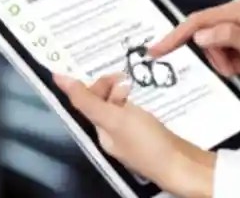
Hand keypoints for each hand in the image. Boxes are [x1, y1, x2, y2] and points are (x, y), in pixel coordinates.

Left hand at [54, 73, 216, 197]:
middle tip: (126, 77)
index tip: (115, 74)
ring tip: (135, 86)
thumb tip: (57, 78)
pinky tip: (147, 98)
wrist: (182, 165)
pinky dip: (136, 102)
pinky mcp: (147, 136)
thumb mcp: (113, 118)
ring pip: (119, 108)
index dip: (96, 85)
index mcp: (101, 132)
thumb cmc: (147, 142)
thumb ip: (86, 100)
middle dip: (109, 87)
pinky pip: (134, 114)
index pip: (88, 102)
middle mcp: (112, 135)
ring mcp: (131, 137)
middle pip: (102, 104)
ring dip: (123, 93)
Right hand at [149, 0, 239, 95]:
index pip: (199, 20)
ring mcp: (236, 25)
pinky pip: (219, 52)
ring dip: (221, 62)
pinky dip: (227, 64)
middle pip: (203, 34)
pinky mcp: (237, 38)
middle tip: (232, 68)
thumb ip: (228, 38)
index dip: (176, 35)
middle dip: (213, 56)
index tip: (155, 50)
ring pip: (209, 46)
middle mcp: (236, 12)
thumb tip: (199, 35)